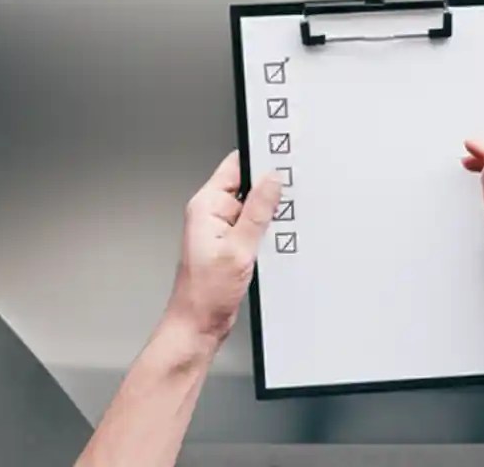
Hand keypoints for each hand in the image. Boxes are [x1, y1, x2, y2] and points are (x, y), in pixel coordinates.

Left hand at [165, 151, 281, 344]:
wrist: (199, 325)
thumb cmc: (205, 293)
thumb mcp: (239, 249)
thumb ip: (258, 211)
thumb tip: (272, 180)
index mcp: (206, 206)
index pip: (236, 166)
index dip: (259, 159)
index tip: (282, 159)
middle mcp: (211, 213)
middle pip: (248, 185)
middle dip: (269, 191)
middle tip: (284, 203)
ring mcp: (221, 229)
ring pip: (254, 208)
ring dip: (268, 216)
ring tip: (270, 234)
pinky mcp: (230, 244)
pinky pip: (253, 227)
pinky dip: (265, 232)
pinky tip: (269, 245)